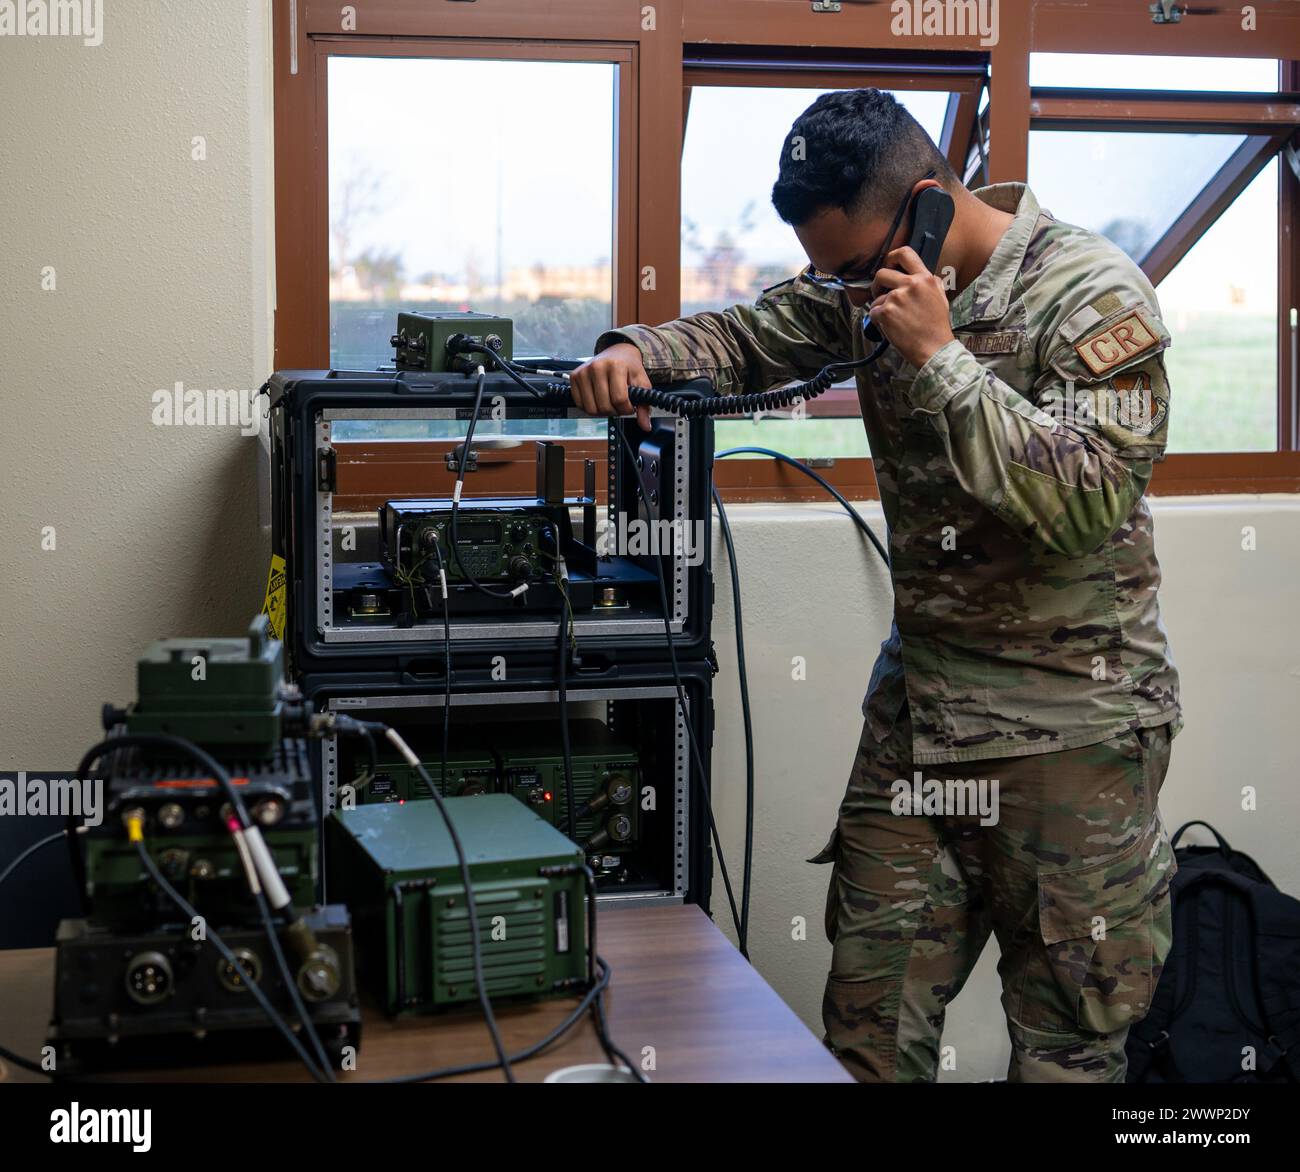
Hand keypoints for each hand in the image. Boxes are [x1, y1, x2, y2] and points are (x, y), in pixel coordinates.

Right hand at [569, 342, 652, 430]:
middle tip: (619, 405)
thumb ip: (644, 406)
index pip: (619, 399)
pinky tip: (598, 400)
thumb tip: (645, 425)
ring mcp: (584, 372)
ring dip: (602, 411)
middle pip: (604, 406)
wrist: (617, 352)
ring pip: (591, 408)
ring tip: (609, 402)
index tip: (629, 407)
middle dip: (615, 411)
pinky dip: (590, 407)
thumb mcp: (642, 383)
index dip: (626, 409)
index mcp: (616, 366)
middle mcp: (597, 367)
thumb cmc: (629, 367)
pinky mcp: (575, 377)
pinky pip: (580, 404)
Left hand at [867, 246, 955, 369]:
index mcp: (925, 278)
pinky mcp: (886, 312)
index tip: (888, 265)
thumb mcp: (940, 298)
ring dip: (880, 308)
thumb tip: (917, 276)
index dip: (891, 257)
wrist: (934, 349)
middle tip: (880, 295)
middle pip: (882, 273)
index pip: (905, 253)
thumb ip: (929, 283)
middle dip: (877, 285)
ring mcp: (896, 298)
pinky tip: (890, 328)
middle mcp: (910, 285)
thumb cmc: (936, 327)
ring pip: (876, 298)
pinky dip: (877, 321)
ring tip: (893, 320)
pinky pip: (872, 312)